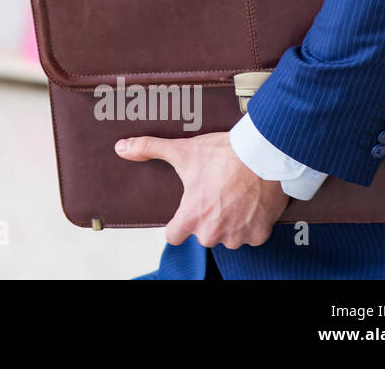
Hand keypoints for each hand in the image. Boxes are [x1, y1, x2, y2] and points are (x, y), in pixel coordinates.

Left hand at [115, 131, 289, 248]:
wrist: (262, 155)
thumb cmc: (223, 154)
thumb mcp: (182, 150)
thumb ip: (149, 149)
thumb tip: (122, 147)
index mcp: (191, 218)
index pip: (173, 237)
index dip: (176, 225)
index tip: (184, 212)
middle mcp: (212, 233)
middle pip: (203, 235)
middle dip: (207, 218)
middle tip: (214, 194)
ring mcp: (237, 236)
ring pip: (228, 236)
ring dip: (230, 223)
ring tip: (233, 196)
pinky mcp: (259, 234)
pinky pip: (251, 235)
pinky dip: (252, 224)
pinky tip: (250, 203)